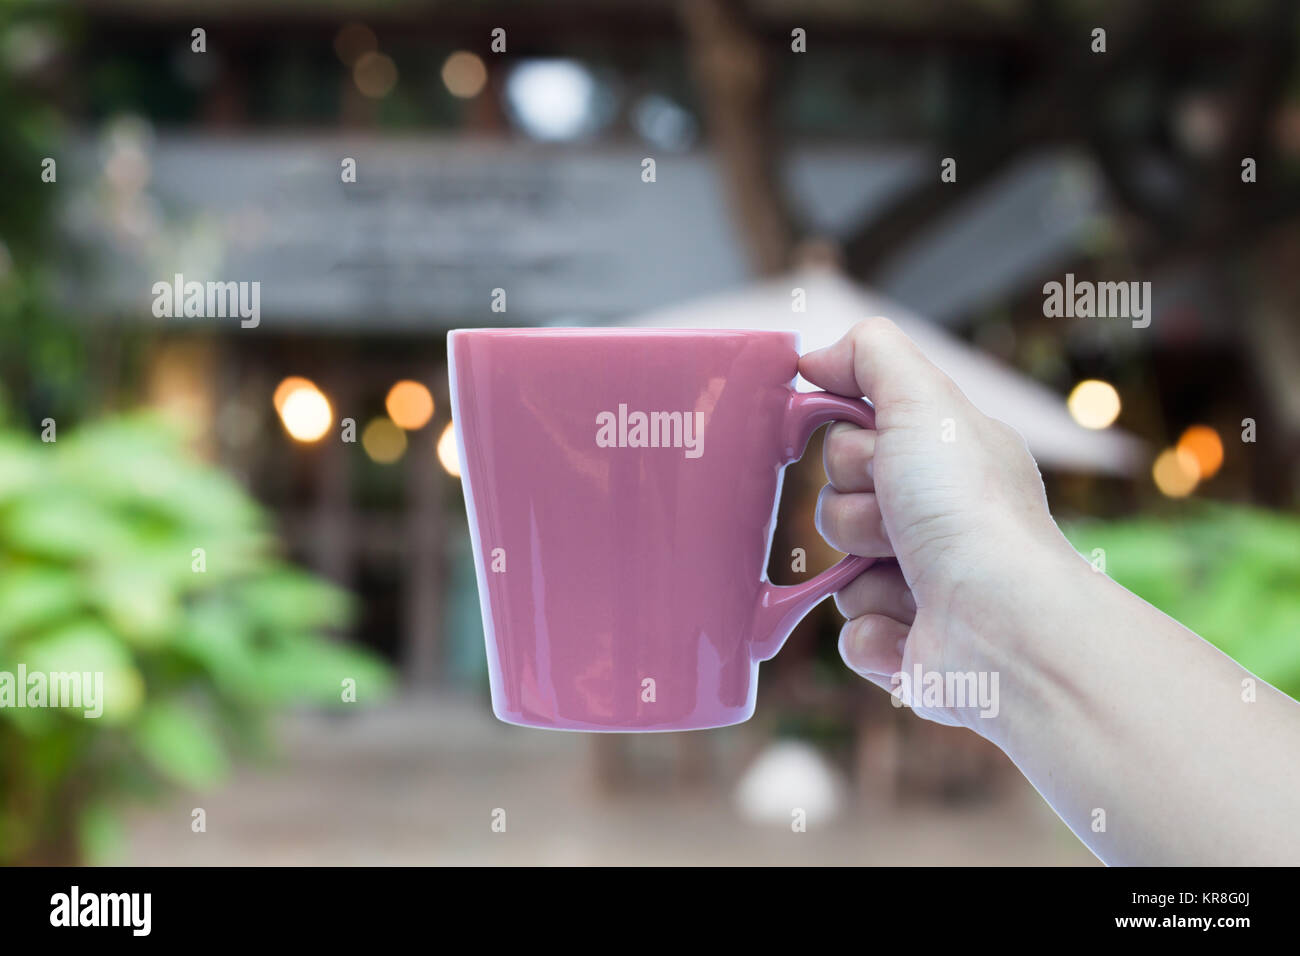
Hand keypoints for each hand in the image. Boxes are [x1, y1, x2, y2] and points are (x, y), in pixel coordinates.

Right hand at [800, 316, 1072, 728]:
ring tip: (913, 579)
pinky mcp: (909, 648)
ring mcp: (924, 586)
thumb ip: (871, 355)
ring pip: (838, 570)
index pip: (855, 439)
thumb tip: (815, 358)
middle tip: (900, 521)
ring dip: (864, 572)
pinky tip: (912, 627)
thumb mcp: (923, 402)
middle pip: (837, 503)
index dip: (851, 446)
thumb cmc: (969, 509)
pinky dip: (874, 630)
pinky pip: (850, 631)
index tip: (876, 452)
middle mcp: (939, 520)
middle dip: (856, 511)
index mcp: (946, 462)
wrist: (1002, 623)